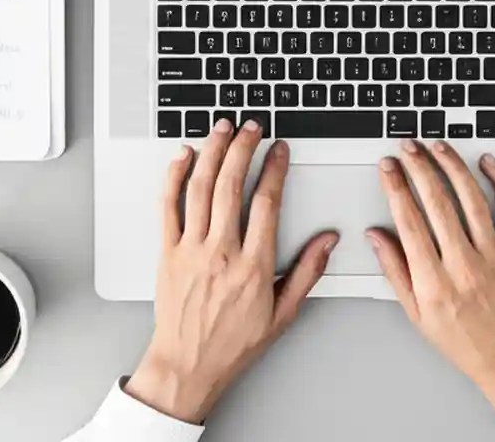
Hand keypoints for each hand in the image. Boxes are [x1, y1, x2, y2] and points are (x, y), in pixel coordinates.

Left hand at [125, 119, 338, 422]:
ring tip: (222, 129)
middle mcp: (221, 252)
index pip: (267, 203)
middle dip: (243, 148)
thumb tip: (328, 239)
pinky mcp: (167, 253)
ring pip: (200, 188)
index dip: (275, 169)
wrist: (187, 366)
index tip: (279, 149)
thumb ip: (308, 271)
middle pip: (231, 185)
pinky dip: (173, 177)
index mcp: (253, 266)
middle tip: (252, 127)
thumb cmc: (233, 344)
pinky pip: (168, 207)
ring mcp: (190, 250)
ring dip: (212, 152)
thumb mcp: (283, 313)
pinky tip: (183, 157)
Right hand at [367, 140, 494, 417]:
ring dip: (452, 166)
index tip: (387, 167)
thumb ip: (395, 271)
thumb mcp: (416, 314)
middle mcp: (464, 266)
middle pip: (437, 203)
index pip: (409, 221)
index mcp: (434, 282)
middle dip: (418, 167)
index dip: (395, 187)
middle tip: (407, 147)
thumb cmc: (464, 342)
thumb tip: (376, 235)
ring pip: (472, 199)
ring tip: (437, 146)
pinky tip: (488, 163)